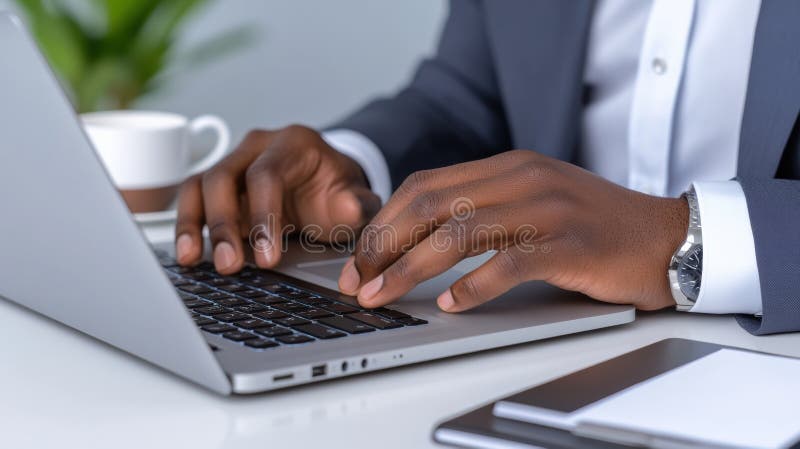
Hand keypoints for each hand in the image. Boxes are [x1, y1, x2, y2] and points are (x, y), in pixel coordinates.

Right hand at [175, 125, 379, 273]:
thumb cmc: (338, 190)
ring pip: (199, 185)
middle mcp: (256, 147)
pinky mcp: (219, 186)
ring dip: (193, 223)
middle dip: (223, 223)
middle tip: (230, 264)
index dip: (263, 215)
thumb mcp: (356, 197)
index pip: (267, 174)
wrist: (329, 185)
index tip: (268, 257)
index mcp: (292, 144)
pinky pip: (193, 200)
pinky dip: (188, 226)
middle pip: (223, 176)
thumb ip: (358, 204)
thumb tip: (349, 208)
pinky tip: (188, 254)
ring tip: (191, 259)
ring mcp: (234, 164)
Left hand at [338, 150, 687, 311]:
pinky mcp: (569, 241)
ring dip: (412, 267)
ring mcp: (546, 207)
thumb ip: (484, 209)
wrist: (667, 236)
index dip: (385, 221)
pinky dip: (474, 286)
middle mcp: (521, 178)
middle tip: (358, 280)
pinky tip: (452, 305)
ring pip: (459, 232)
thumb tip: (419, 241)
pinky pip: (509, 262)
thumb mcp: (533, 202)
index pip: (425, 185)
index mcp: (507, 167)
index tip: (360, 256)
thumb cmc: (595, 227)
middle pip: (431, 204)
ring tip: (385, 295)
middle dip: (384, 244)